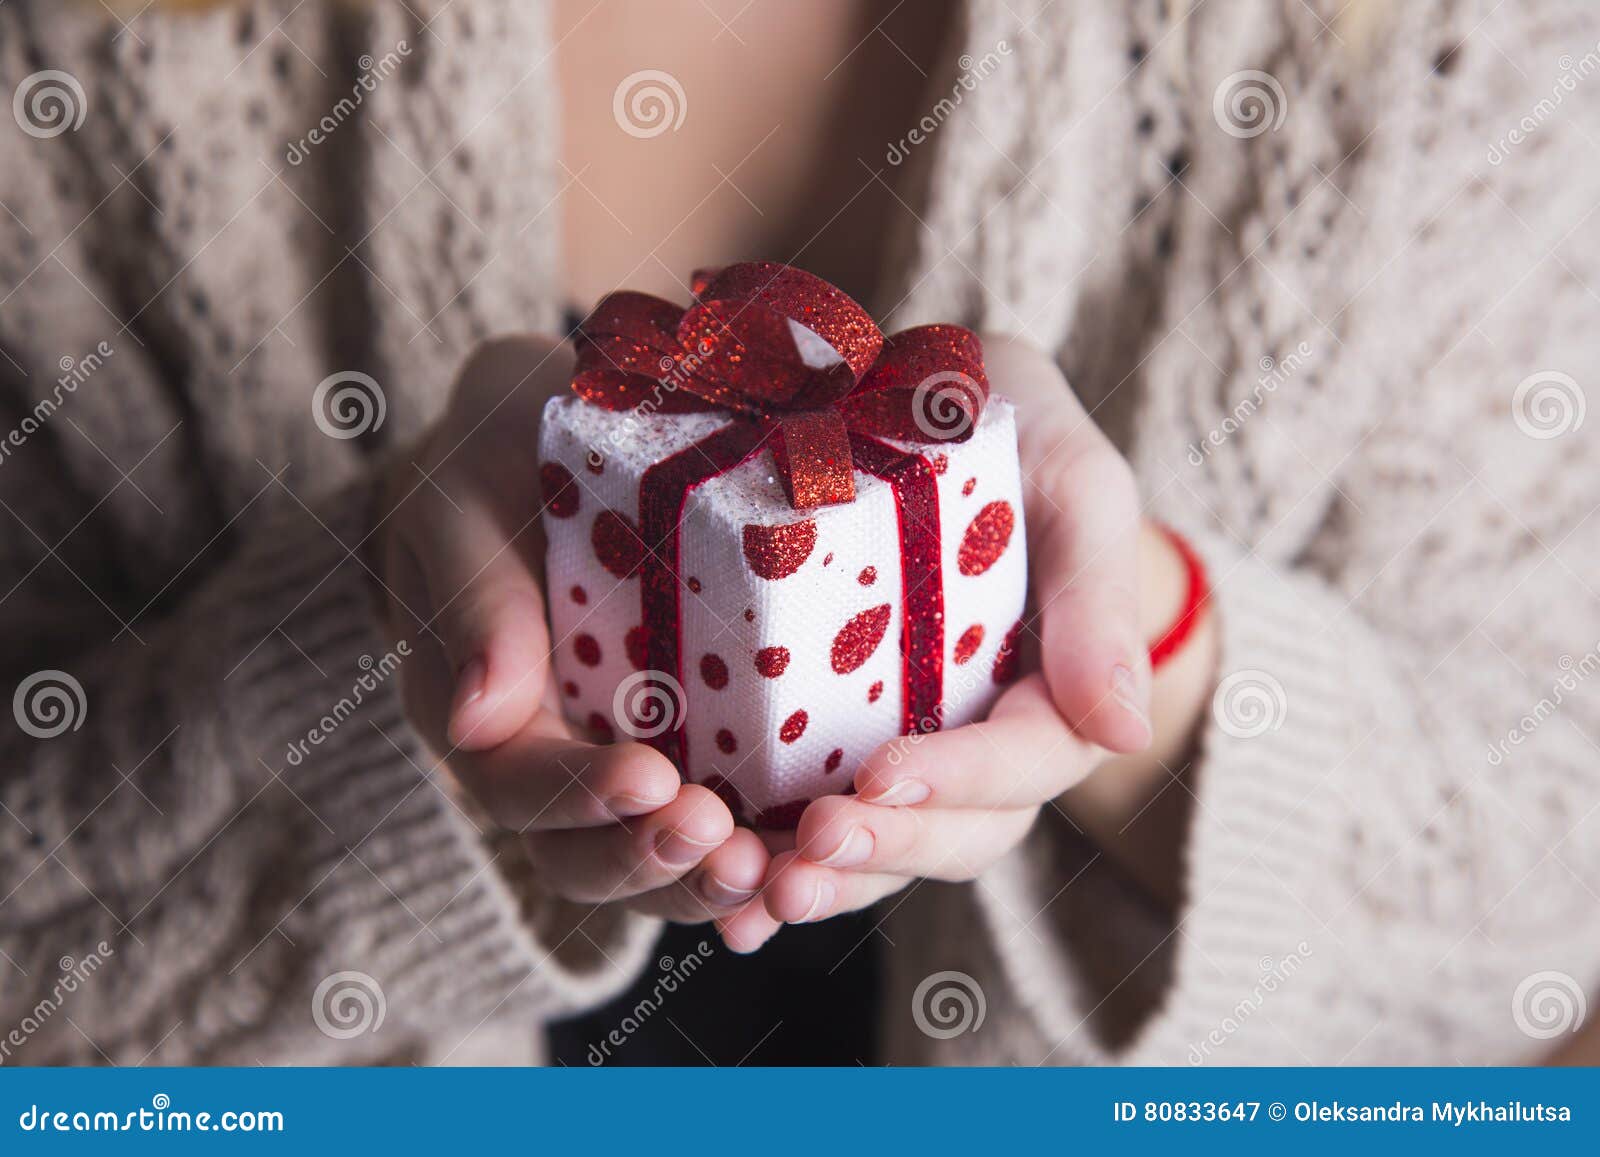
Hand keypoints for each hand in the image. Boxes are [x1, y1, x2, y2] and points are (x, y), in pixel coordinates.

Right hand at [374, 336, 773, 932]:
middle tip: (722, 841)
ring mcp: (626, 759)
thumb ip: (474, 600)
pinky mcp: (701, 746)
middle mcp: (550, 756)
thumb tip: (474, 719)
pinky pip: (726, 823)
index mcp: (483, 708)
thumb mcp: (465, 498)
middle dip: (649, 860)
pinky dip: (764, 855)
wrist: (562, 429)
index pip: (512, 783)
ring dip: (708, 879)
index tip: (649, 776)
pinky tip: (815, 861)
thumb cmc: (502, 450)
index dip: (575, 796)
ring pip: (653, 861)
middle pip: (581, 855)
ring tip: (776, 869)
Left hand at [758, 334, 1183, 928]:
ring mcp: (911, 748)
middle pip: (958, 831)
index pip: (1025, 757)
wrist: (918, 402)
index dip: (959, 778)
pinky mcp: (838, 745)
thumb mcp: (1071, 482)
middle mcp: (983, 737)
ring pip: (889, 851)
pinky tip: (725, 897)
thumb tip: (1124, 730)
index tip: (882, 774)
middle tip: (811, 845)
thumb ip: (1097, 588)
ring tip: (758, 891)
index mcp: (1053, 687)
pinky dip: (779, 869)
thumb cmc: (1010, 429)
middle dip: (888, 848)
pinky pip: (819, 828)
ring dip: (831, 883)